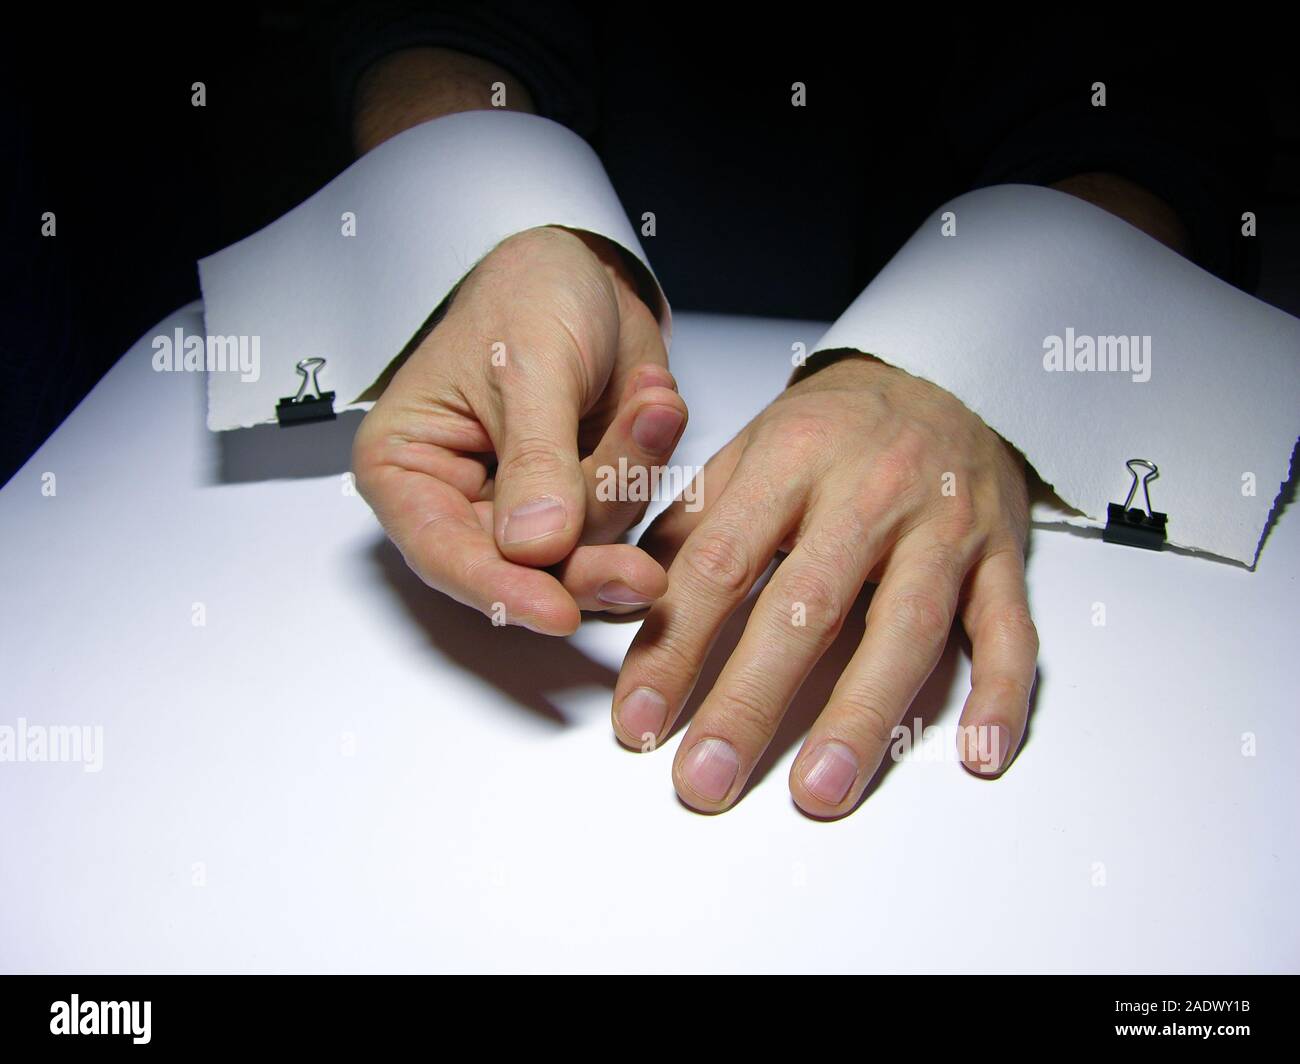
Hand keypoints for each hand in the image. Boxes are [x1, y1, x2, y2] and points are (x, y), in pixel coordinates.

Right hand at [353, 226, 686, 633]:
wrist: (586, 271)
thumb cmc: (526, 296)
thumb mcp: (527, 366)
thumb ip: (534, 459)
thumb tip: (535, 547)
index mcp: (410, 468)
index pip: (444, 553)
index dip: (501, 590)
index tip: (557, 611)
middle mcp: (464, 500)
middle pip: (523, 570)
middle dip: (588, 561)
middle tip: (641, 575)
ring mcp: (529, 508)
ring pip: (586, 547)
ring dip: (627, 479)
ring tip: (651, 404)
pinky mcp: (585, 503)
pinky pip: (629, 516)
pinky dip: (650, 466)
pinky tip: (655, 406)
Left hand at [612, 353, 1037, 815]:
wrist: (940, 377)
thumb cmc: (831, 428)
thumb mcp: (748, 448)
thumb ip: (689, 523)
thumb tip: (621, 601)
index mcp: (792, 458)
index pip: (721, 563)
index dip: (674, 646)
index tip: (640, 721)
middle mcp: (872, 490)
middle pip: (807, 608)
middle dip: (750, 700)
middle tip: (706, 778)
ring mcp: (945, 525)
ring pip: (907, 629)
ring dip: (862, 717)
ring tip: (819, 791)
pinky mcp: (1004, 555)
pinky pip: (1012, 629)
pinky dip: (1002, 693)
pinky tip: (979, 752)